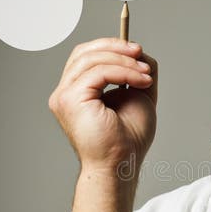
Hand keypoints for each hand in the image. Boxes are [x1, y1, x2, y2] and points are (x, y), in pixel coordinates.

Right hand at [48, 38, 157, 171]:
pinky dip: (123, 72)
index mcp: (76, 92)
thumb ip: (135, 71)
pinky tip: (141, 81)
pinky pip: (98, 72)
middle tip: (140, 54)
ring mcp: (64, 96)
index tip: (137, 52)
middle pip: (85, 52)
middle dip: (116, 48)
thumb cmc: (128, 139)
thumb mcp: (137, 95)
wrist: (123, 164)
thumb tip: (137, 50)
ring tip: (146, 74)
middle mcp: (64, 93)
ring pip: (92, 59)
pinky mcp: (70, 99)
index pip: (86, 56)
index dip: (110, 47)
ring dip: (124, 61)